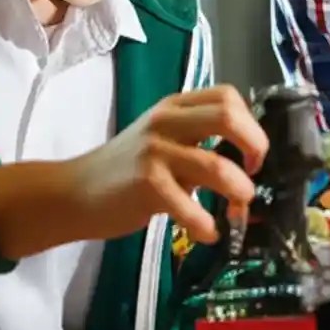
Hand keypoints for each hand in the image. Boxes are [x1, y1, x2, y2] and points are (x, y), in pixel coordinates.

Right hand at [73, 85, 268, 243]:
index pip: (227, 96)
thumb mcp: (161, 140)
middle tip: (253, 174)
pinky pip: (191, 207)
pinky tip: (207, 233)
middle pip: (228, 117)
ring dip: (239, 192)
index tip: (251, 154)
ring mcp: (155, 151)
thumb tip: (246, 161)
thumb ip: (197, 140)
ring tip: (237, 210)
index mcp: (174, 107)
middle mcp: (166, 122)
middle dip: (255, 147)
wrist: (74, 192)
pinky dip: (207, 225)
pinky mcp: (146, 185)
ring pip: (217, 166)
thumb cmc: (126, 169)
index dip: (251, 124)